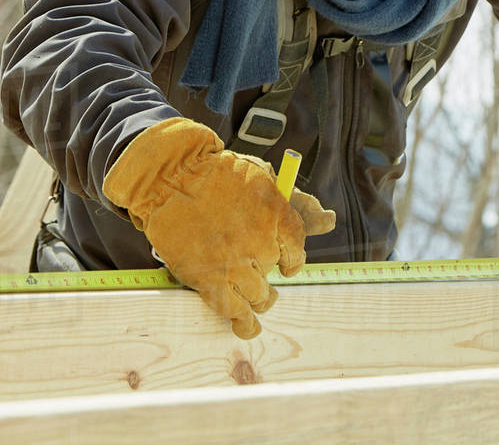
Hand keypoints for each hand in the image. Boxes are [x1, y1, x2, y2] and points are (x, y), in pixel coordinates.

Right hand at [104, 117, 332, 337]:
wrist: (169, 178)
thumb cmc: (214, 173)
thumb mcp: (261, 176)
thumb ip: (295, 201)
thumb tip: (329, 221)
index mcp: (277, 213)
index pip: (297, 247)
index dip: (293, 259)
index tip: (288, 265)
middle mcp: (260, 242)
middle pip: (274, 270)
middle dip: (264, 269)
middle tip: (251, 265)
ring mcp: (235, 264)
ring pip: (260, 296)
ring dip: (260, 298)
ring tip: (257, 298)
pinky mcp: (209, 280)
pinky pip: (234, 310)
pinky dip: (244, 322)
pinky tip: (247, 326)